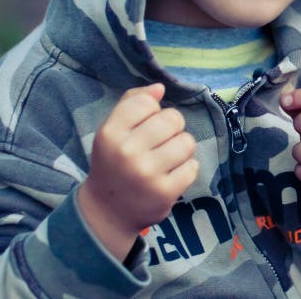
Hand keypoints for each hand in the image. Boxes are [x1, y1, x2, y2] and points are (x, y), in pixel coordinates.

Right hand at [77, 84, 197, 260]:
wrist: (107, 211)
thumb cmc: (114, 162)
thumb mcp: (113, 130)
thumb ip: (133, 102)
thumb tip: (159, 88)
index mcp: (110, 133)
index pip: (147, 102)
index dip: (152, 111)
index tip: (143, 125)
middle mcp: (127, 152)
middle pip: (173, 118)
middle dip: (172, 127)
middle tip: (160, 142)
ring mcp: (147, 174)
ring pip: (187, 142)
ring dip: (181, 148)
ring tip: (166, 159)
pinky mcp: (165, 192)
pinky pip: (193, 166)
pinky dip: (185, 169)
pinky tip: (170, 175)